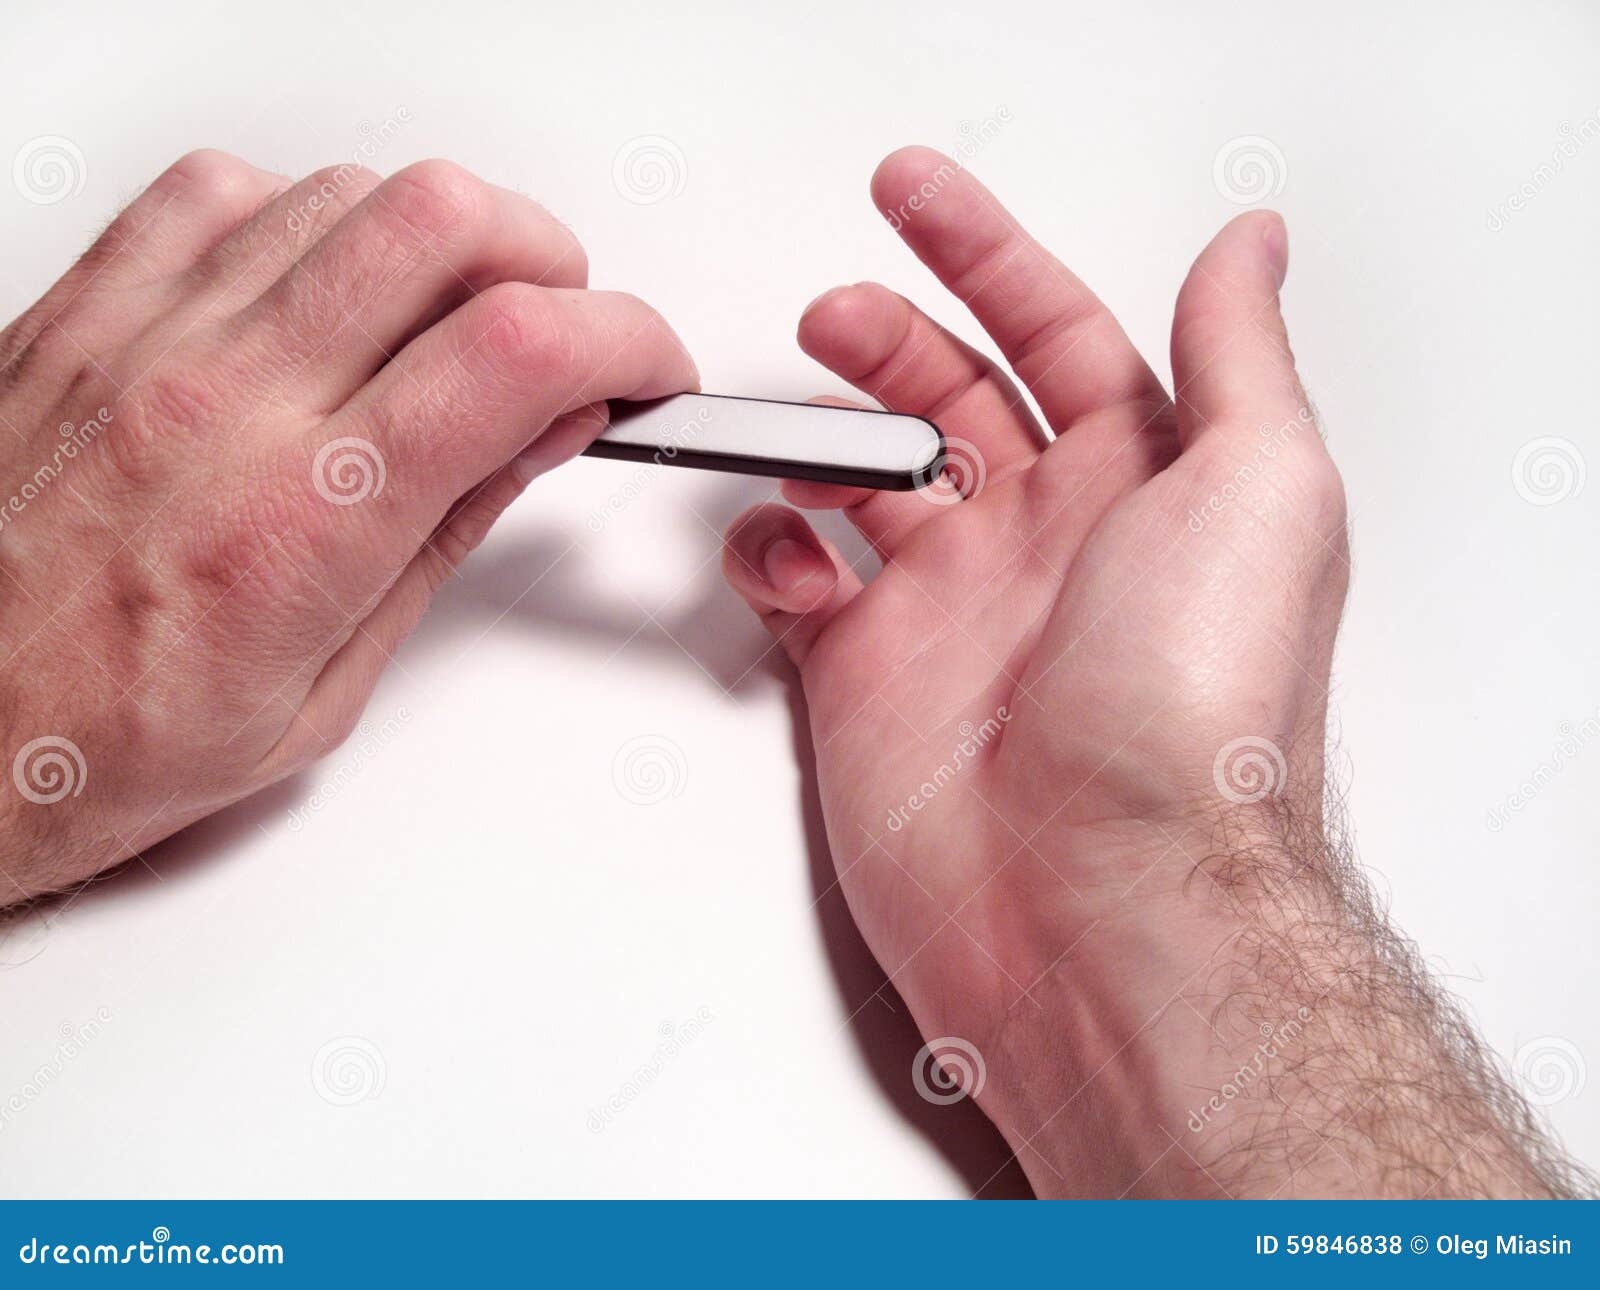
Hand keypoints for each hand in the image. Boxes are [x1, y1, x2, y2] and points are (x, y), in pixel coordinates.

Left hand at [0, 151, 694, 901]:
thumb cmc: (101, 741)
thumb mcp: (323, 692)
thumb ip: (442, 539)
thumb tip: (536, 433)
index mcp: (306, 522)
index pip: (514, 352)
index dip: (624, 337)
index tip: (646, 367)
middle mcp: (225, 403)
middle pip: (443, 223)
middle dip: (550, 260)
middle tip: (560, 331)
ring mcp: (144, 340)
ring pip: (348, 192)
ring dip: (442, 240)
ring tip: (448, 319)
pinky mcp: (80, 311)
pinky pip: (220, 190)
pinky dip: (309, 216)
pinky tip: (322, 286)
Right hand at [723, 149, 1565, 1197]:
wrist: (1097, 904)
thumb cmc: (1191, 710)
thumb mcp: (1260, 491)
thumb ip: (1238, 354)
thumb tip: (1248, 246)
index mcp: (1135, 489)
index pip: (1056, 334)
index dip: (985, 252)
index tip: (908, 195)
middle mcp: (1043, 547)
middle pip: (951, 399)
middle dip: (889, 336)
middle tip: (833, 311)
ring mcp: (950, 614)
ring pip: (864, 482)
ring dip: (820, 432)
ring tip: (794, 423)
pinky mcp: (866, 682)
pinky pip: (797, 583)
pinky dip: (770, 548)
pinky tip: (784, 552)